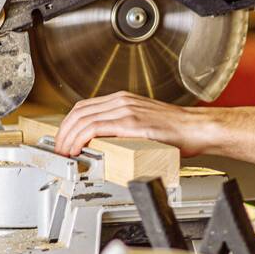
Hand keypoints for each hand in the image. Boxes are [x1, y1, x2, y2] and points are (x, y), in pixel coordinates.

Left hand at [53, 91, 215, 157]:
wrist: (196, 129)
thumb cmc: (176, 131)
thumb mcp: (143, 123)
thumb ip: (124, 128)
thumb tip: (105, 144)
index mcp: (123, 100)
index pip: (84, 107)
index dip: (68, 124)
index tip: (63, 139)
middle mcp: (122, 102)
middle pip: (79, 112)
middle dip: (63, 132)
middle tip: (59, 149)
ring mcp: (126, 111)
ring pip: (84, 119)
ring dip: (68, 137)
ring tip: (65, 152)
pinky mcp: (131, 124)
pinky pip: (97, 127)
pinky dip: (81, 138)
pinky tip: (77, 148)